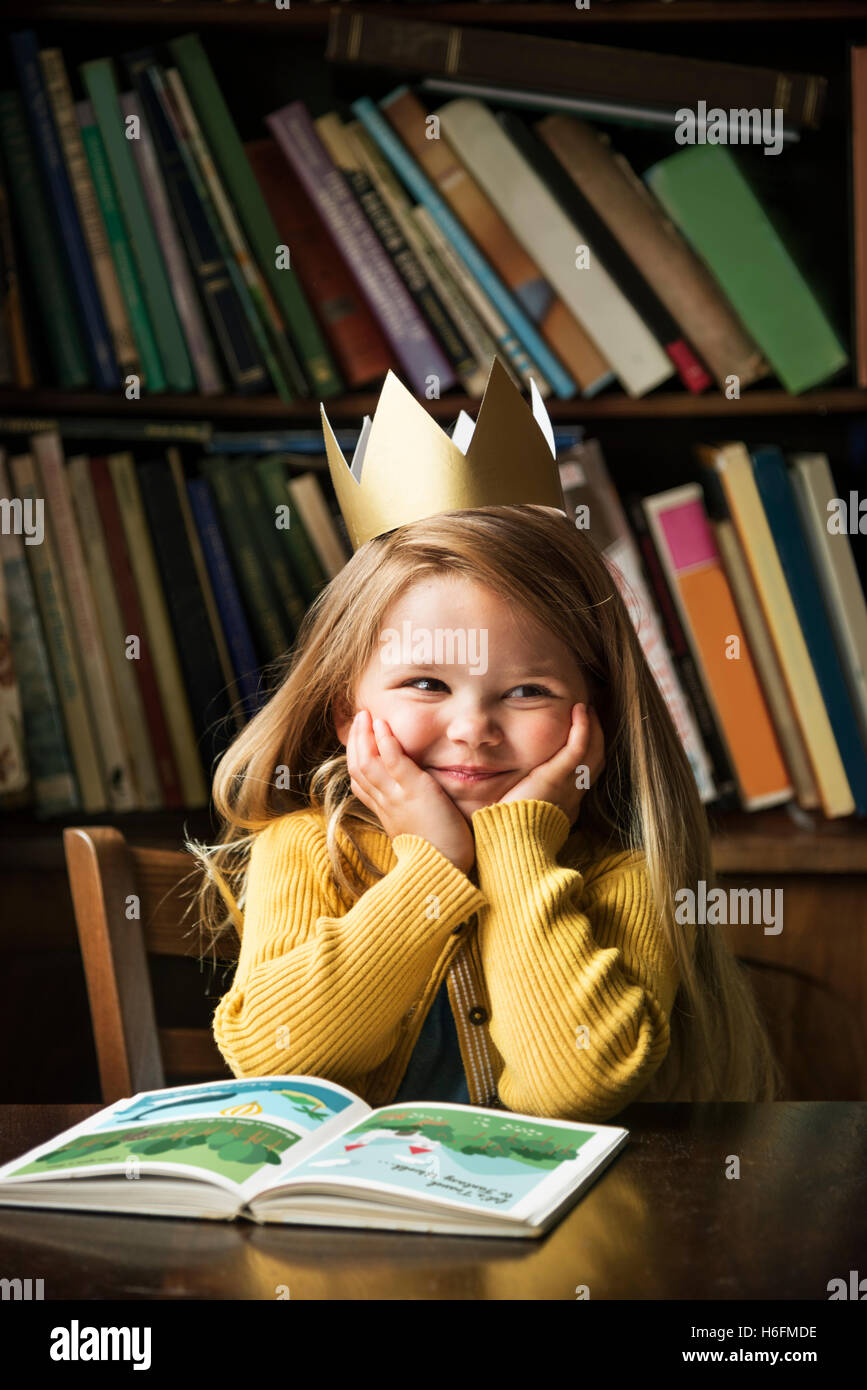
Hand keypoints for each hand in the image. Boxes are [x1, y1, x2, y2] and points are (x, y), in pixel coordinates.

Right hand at [346, 710, 475, 873]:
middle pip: (358, 769)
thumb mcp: (421, 831)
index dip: (356, 761)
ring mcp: (397, 798)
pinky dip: (384, 741)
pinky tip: (382, 725)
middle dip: (356, 742)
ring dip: (365, 735)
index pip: (361, 784)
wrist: (447, 872)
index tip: (358, 743)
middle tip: (359, 719)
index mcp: (388, 814)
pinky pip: (392, 762)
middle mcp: (386, 804)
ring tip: (366, 714)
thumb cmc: (443, 856)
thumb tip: (421, 805)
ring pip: (367, 763)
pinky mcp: (414, 792)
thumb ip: (415, 815)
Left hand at [493, 703, 604, 824]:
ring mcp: (569, 786)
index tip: (581, 740)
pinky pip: (579, 747)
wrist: (510, 842)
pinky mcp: (558, 776)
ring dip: (592, 728)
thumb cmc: (507, 833)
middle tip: (589, 717)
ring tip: (585, 709)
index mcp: (565, 807)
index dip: (587, 757)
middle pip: (595, 762)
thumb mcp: (520, 817)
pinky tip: (580, 710)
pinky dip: (582, 727)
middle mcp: (573, 796)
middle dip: (595, 738)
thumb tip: (505, 800)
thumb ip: (520, 804)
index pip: (583, 777)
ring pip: (593, 752)